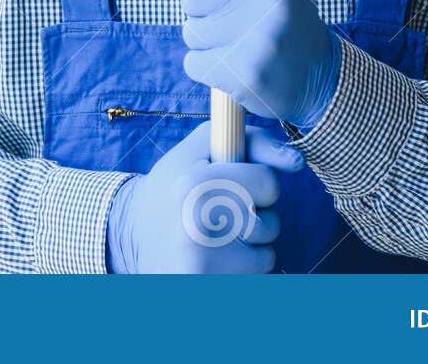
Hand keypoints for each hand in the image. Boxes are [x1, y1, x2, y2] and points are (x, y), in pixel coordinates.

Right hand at [105, 120, 303, 273]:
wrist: (130, 232)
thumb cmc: (174, 183)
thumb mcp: (202, 146)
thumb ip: (252, 141)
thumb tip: (297, 161)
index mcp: (197, 184)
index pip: (269, 184)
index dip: (258, 183)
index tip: (235, 185)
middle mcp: (198, 225)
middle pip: (271, 223)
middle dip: (256, 217)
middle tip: (220, 213)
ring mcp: (202, 264)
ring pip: (266, 257)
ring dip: (250, 247)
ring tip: (216, 237)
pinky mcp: (204, 287)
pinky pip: (253, 280)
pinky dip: (242, 272)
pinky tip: (215, 260)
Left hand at [180, 0, 340, 130]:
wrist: (318, 75)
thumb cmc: (290, 12)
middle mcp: (267, 1)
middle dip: (203, 9)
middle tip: (234, 17)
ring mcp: (256, 42)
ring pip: (189, 31)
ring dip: (205, 39)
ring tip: (237, 40)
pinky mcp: (243, 76)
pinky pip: (193, 64)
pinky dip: (206, 67)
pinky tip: (234, 64)